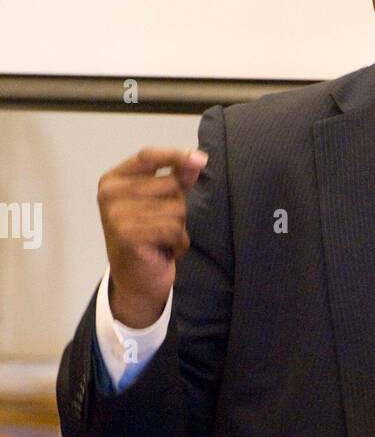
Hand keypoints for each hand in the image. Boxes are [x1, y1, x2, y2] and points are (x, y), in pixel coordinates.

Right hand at [97, 147, 207, 326]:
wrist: (136, 282)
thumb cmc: (148, 239)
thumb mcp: (160, 204)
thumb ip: (176, 179)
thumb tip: (196, 161)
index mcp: (113, 180)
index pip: (147, 156)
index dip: (176, 155)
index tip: (201, 159)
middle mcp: (110, 194)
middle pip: (170, 184)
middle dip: (178, 207)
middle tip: (161, 227)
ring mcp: (117, 215)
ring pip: (176, 208)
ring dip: (179, 229)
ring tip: (161, 240)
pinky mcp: (129, 235)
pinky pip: (174, 229)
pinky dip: (178, 243)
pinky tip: (163, 251)